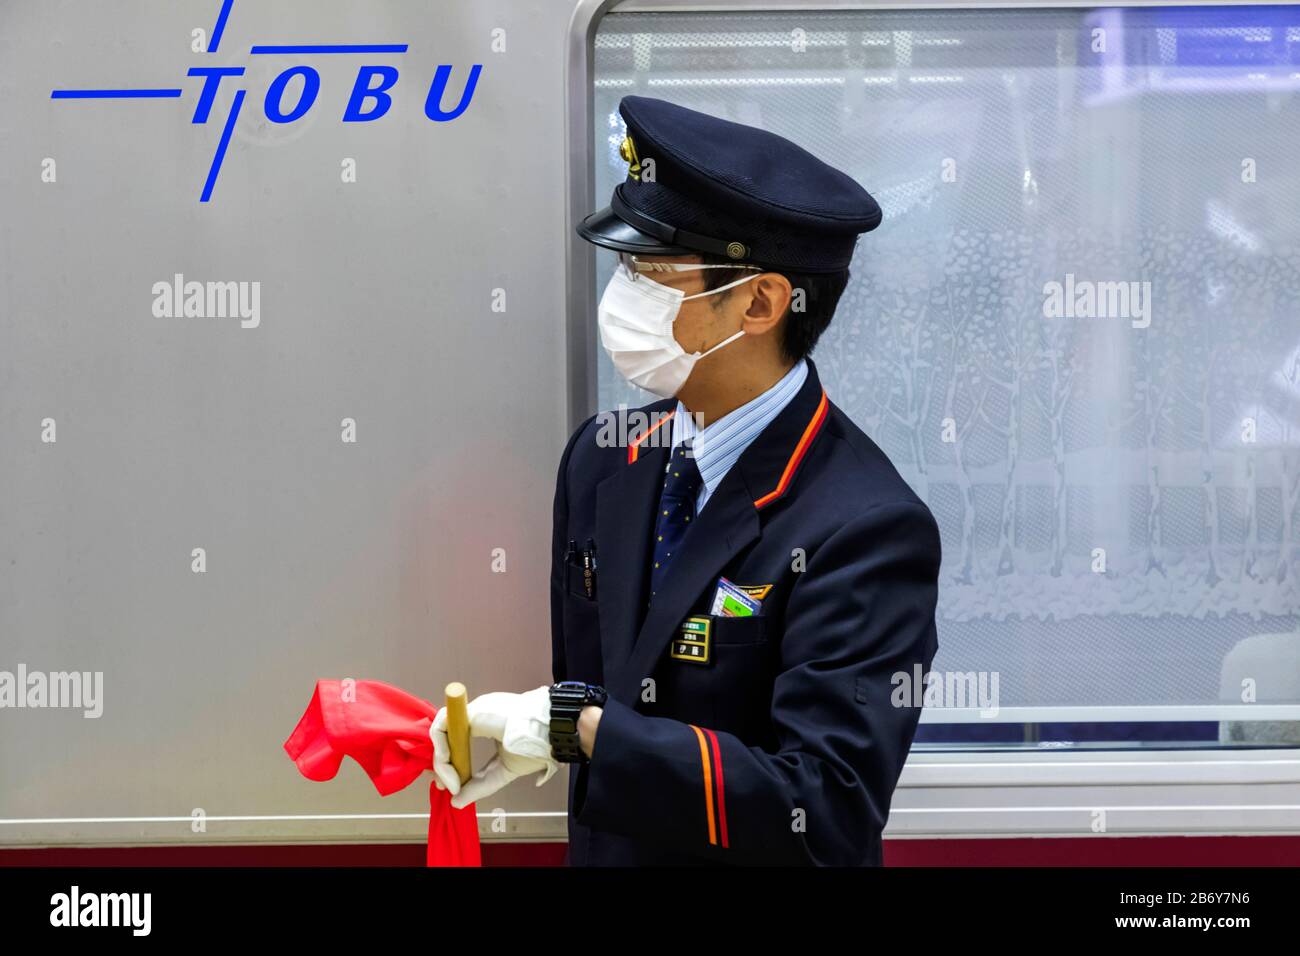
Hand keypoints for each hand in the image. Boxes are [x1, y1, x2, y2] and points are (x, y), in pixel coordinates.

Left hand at [430, 685, 558, 809]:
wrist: (546, 732)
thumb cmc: (533, 747)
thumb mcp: (502, 772)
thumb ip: (479, 785)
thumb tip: (456, 803)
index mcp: (485, 724)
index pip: (456, 742)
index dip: (448, 764)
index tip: (450, 786)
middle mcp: (475, 716)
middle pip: (446, 737)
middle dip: (441, 764)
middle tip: (444, 786)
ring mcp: (472, 711)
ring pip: (441, 733)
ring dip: (442, 762)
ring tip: (452, 783)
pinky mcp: (468, 711)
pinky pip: (441, 728)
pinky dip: (441, 751)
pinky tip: (450, 768)